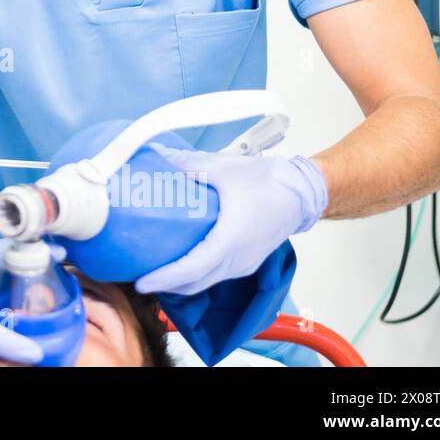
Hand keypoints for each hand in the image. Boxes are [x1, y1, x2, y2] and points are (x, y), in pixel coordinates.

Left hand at [133, 145, 327, 296]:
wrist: (302, 192)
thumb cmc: (267, 182)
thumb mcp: (222, 169)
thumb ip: (187, 165)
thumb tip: (157, 155)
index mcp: (230, 241)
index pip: (191, 270)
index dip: (164, 278)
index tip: (141, 282)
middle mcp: (237, 260)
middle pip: (195, 284)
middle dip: (165, 284)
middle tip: (137, 276)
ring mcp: (243, 265)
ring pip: (206, 283)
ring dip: (180, 282)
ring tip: (154, 271)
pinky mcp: (246, 262)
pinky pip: (216, 276)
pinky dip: (195, 276)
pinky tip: (180, 264)